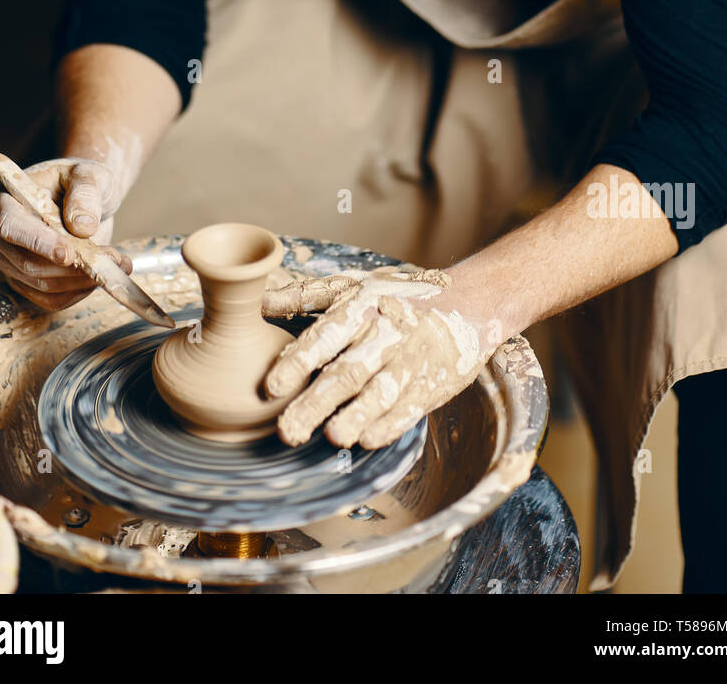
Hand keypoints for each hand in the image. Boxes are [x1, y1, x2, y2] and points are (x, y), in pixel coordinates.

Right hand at [0, 157, 130, 311]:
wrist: (82, 197)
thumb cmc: (77, 180)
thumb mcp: (86, 174)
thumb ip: (84, 193)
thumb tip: (82, 227)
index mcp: (4, 200)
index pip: (10, 227)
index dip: (38, 243)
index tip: (69, 254)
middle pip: (27, 263)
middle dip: (72, 267)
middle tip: (112, 258)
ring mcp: (9, 261)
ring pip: (41, 285)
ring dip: (81, 280)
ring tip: (116, 264)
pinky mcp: (25, 282)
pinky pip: (49, 299)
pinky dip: (78, 293)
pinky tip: (99, 277)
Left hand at [262, 266, 502, 448]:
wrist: (467, 302)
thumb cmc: (397, 297)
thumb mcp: (353, 287)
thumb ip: (304, 296)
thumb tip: (258, 301)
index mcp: (359, 309)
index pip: (323, 337)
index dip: (296, 362)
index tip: (271, 387)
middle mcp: (383, 335)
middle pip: (347, 372)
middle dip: (316, 402)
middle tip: (288, 431)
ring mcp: (409, 361)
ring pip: (379, 392)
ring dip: (355, 416)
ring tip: (332, 436)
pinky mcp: (431, 385)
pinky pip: (409, 408)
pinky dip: (388, 425)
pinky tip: (366, 439)